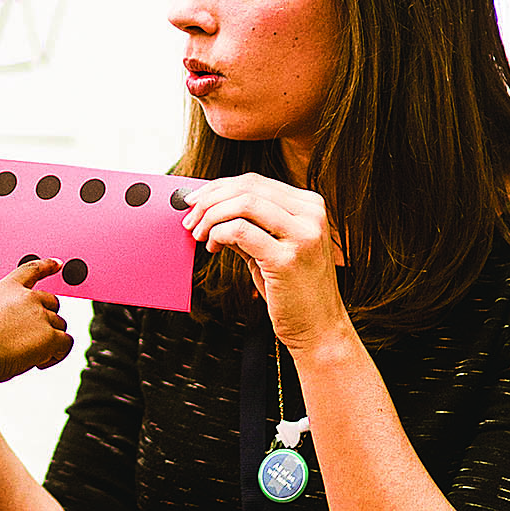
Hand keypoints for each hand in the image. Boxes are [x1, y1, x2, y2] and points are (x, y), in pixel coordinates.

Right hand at [0, 258, 73, 383]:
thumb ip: (4, 311)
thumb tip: (17, 326)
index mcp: (8, 287)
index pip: (32, 269)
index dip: (48, 265)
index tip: (58, 264)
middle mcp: (28, 297)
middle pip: (52, 303)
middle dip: (46, 319)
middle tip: (31, 338)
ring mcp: (41, 315)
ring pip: (59, 325)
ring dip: (49, 340)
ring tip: (29, 355)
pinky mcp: (50, 336)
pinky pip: (65, 343)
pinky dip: (57, 355)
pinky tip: (39, 362)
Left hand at [180, 173, 349, 350]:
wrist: (319, 328)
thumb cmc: (295, 291)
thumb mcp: (271, 249)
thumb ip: (247, 226)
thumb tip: (210, 210)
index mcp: (309, 207)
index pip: (255, 181)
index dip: (218, 187)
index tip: (195, 200)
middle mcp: (310, 215)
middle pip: (248, 187)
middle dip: (210, 200)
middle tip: (190, 218)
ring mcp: (302, 235)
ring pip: (243, 203)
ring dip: (211, 216)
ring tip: (199, 235)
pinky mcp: (287, 259)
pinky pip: (240, 231)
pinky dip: (218, 234)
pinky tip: (213, 247)